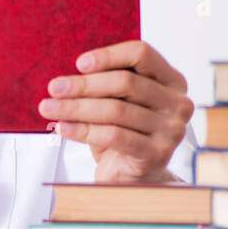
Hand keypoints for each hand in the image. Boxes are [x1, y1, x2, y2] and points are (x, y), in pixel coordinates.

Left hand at [38, 39, 194, 182]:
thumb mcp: (113, 101)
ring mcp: (172, 130)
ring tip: (49, 108)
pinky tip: (62, 127)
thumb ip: (103, 84)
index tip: (79, 63)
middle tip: (54, 88)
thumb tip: (68, 80)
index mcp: (171, 80)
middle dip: (83, 85)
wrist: (130, 173)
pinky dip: (83, 130)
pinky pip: (114, 136)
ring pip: (116, 110)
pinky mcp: (158, 153)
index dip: (108, 56)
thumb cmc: (121, 131)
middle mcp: (178, 103)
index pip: (141, 54)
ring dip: (75, 108)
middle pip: (125, 82)